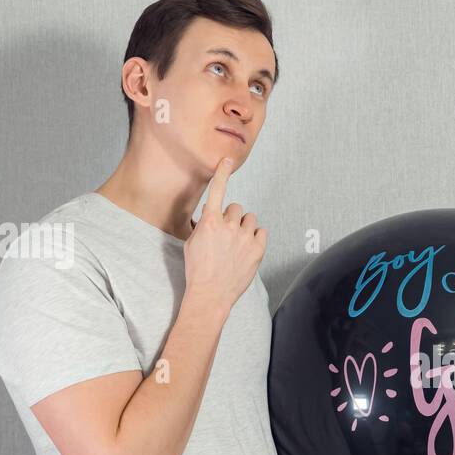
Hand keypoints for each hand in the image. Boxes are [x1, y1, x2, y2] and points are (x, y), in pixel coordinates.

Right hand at [183, 157, 268, 317]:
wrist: (210, 293)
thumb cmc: (198, 270)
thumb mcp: (192, 242)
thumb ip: (204, 224)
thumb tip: (211, 213)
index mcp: (210, 222)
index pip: (218, 190)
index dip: (222, 172)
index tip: (227, 160)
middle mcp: (229, 226)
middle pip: (236, 208)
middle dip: (232, 218)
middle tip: (227, 234)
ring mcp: (245, 238)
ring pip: (250, 219)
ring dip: (245, 227)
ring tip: (237, 243)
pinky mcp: (257, 249)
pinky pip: (262, 232)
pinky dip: (256, 238)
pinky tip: (247, 248)